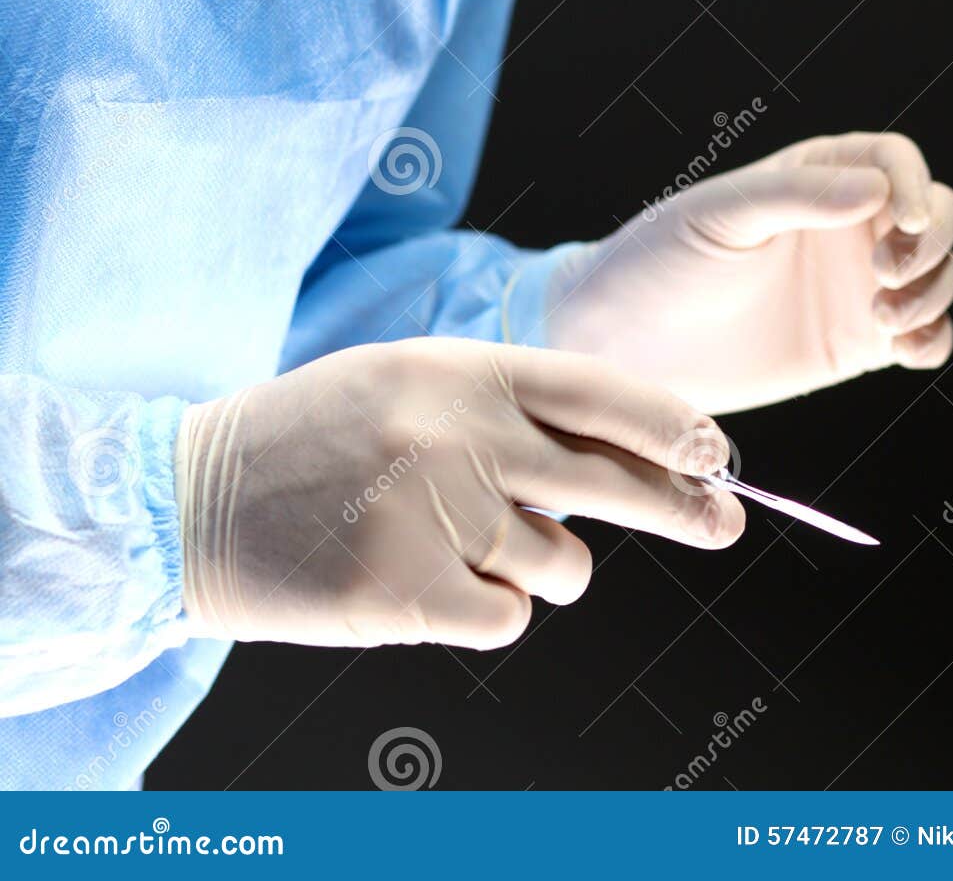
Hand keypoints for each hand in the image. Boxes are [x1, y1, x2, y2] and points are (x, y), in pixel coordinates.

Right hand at [175, 337, 743, 649]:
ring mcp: (433, 514)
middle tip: (724, 522)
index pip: (601, 392)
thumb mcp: (415, 388)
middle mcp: (457, 433)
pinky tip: (419, 577)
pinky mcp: (407, 592)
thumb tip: (640, 463)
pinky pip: (507, 616)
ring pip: (560, 565)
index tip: (721, 453)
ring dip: (531, 564)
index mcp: (459, 369)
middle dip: (682, 507)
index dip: (674, 426)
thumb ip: (515, 414)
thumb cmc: (321, 439)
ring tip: (451, 539)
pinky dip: (481, 607)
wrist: (193, 501)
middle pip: (611, 482)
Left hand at [541, 132, 952, 413]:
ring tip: (881, 318)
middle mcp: (847, 226)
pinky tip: (901, 349)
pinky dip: (932, 339)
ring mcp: (858, 285)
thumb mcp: (720, 215)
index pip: (893, 160)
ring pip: (938, 274)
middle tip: (886, 273)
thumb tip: (877, 187)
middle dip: (933, 240)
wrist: (629, 343)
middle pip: (935, 213)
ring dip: (933, 292)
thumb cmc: (661, 259)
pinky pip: (924, 335)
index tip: (903, 222)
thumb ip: (795, 197)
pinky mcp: (858, 343)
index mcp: (815, 177)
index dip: (913, 184)